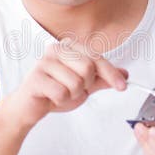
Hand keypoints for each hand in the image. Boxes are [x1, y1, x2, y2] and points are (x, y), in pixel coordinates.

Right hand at [6, 40, 127, 125]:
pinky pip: (62, 93)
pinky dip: (61, 101)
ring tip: (61, 93)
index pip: (97, 58)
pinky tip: (52, 98)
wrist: (30, 107)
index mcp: (69, 47)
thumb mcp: (84, 85)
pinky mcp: (36, 78)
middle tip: (74, 90)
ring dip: (72, 95)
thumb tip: (124, 74)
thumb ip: (102, 78)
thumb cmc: (55, 92)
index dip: (111, 73)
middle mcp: (56, 50)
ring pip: (76, 82)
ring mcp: (44, 62)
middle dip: (85, 86)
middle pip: (88, 68)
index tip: (122, 86)